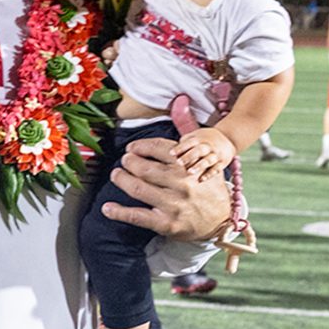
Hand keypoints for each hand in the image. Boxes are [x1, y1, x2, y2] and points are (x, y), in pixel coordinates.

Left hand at [103, 136, 232, 241]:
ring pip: (138, 188)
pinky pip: (137, 216)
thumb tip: (181, 104)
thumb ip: (190, 135)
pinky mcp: (166, 223)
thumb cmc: (208, 188)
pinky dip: (119, 212)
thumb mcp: (206, 160)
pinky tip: (107, 208)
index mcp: (189, 165)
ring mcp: (173, 204)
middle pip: (145, 167)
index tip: (131, 147)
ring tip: (116, 175)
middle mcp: (182, 183)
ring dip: (121, 180)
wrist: (221, 221)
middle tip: (125, 161)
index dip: (141, 146)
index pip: (160, 148)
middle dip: (129, 162)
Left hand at [174, 127, 235, 179]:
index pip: (190, 142)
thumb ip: (182, 145)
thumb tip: (166, 153)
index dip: (180, 147)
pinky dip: (210, 174)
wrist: (227, 138)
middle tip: (179, 163)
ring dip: (199, 166)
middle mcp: (208, 146)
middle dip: (189, 156)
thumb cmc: (203, 141)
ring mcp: (216, 155)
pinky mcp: (222, 163)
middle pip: (199, 150)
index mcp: (199, 139)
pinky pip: (217, 169)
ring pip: (208, 160)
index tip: (171, 153)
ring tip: (189, 172)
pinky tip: (201, 180)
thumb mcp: (193, 137)